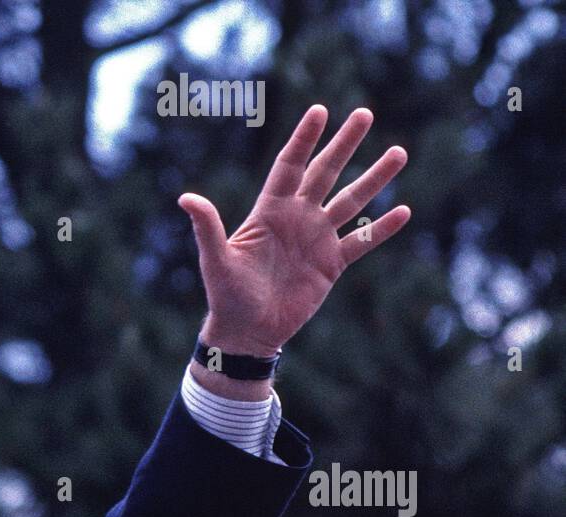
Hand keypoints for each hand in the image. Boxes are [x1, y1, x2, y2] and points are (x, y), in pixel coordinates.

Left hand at [180, 105, 409, 357]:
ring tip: (399, 153)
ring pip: (351, 201)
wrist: (246, 332)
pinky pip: (361, 242)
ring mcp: (317, 239)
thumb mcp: (216, 260)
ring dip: (374, 179)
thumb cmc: (226, 296)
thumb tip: (185, 198)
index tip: (320, 111)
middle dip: (344, 145)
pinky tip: (403, 211)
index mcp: (270, 211)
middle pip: (325, 173)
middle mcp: (297, 219)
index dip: (304, 140)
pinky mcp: (331, 264)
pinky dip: (380, 229)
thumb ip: (207, 227)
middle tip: (365, 115)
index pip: (290, 166)